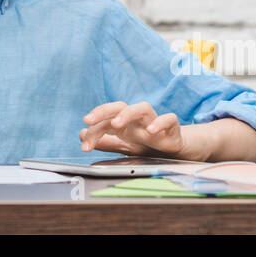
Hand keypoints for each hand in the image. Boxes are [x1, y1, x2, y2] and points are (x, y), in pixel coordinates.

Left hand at [79, 101, 204, 160]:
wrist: (173, 150)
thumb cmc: (147, 144)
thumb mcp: (123, 146)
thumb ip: (104, 141)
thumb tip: (81, 134)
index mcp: (124, 123)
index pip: (105, 121)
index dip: (93, 131)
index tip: (84, 144)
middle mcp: (137, 119)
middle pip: (120, 106)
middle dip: (103, 110)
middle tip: (89, 120)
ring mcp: (154, 121)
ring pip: (142, 108)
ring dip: (128, 114)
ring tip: (116, 124)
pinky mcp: (172, 128)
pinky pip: (169, 119)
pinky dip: (160, 122)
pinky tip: (151, 131)